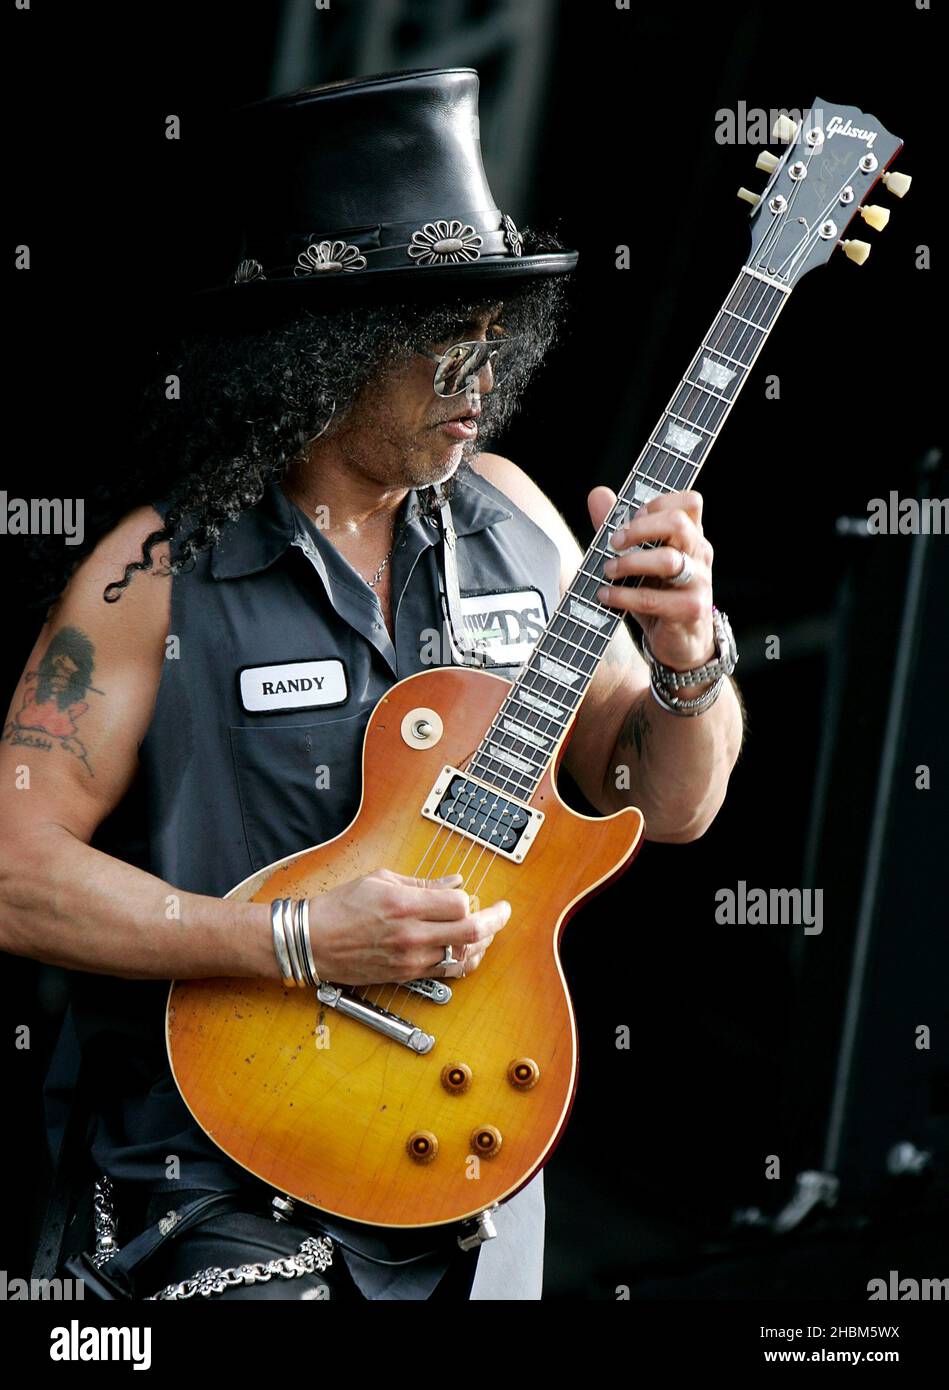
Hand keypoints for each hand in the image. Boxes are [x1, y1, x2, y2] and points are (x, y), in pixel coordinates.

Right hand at [306, 868, 509, 985]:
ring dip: (481, 943)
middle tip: (502, 913)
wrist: (311, 941)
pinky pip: (446, 972)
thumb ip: (422, 883)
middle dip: (494, 922)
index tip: (477, 896)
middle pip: (470, 933)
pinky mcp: (405, 975)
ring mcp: (409, 959)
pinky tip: (467, 950)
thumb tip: (454, 882)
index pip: (459, 905)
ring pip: (463, 957)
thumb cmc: (341, 907)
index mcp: (403, 904)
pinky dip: (463, 961)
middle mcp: (410, 934)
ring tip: (486, 931)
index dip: (473, 900)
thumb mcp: (380, 880)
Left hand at [588, 485, 715, 670]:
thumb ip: (619, 527)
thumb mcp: (639, 559)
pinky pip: (654, 598)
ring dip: (630, 562)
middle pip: (678, 523)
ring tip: (608, 570)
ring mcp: (698, 582)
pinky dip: (623, 595)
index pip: (689, 502)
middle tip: (613, 542)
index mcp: (692, 536)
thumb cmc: (659, 593)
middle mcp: (699, 554)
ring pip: (668, 560)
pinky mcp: (690, 609)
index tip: (631, 518)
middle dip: (639, 528)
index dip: (656, 503)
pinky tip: (605, 595)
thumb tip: (598, 494)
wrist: (682, 642)